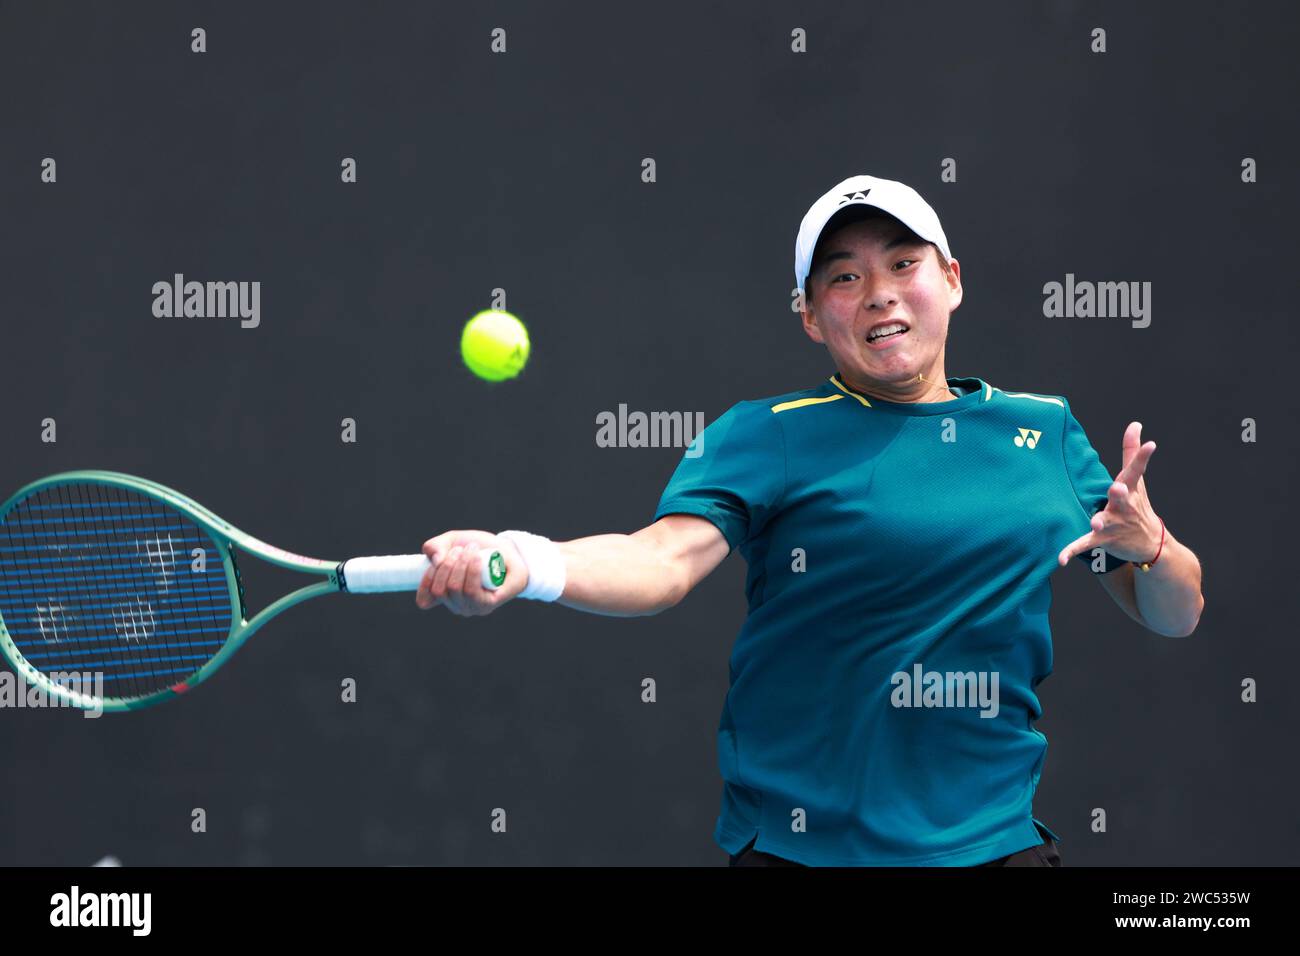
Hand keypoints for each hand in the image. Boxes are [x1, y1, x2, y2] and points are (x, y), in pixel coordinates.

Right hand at [415, 530, 527, 614]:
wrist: (508, 552)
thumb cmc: (479, 549)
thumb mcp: (453, 541)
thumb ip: (436, 546)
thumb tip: (435, 560)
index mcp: (444, 595)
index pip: (424, 599)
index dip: (427, 579)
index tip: (438, 557)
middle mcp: (455, 605)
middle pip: (440, 590)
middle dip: (447, 565)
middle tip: (460, 549)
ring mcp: (471, 608)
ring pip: (455, 588)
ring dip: (461, 564)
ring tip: (471, 550)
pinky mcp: (486, 606)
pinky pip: (472, 591)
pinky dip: (472, 571)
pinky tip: (477, 558)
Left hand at [1058, 421, 1162, 566]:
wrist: (1151, 543)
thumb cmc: (1139, 505)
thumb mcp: (1136, 479)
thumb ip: (1131, 452)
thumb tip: (1135, 424)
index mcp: (1130, 489)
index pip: (1137, 470)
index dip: (1143, 456)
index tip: (1151, 444)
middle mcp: (1124, 506)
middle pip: (1122, 497)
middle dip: (1120, 493)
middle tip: (1118, 487)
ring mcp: (1114, 523)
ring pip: (1105, 521)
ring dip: (1101, 522)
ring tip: (1096, 522)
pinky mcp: (1103, 539)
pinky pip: (1085, 544)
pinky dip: (1071, 551)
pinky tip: (1059, 560)